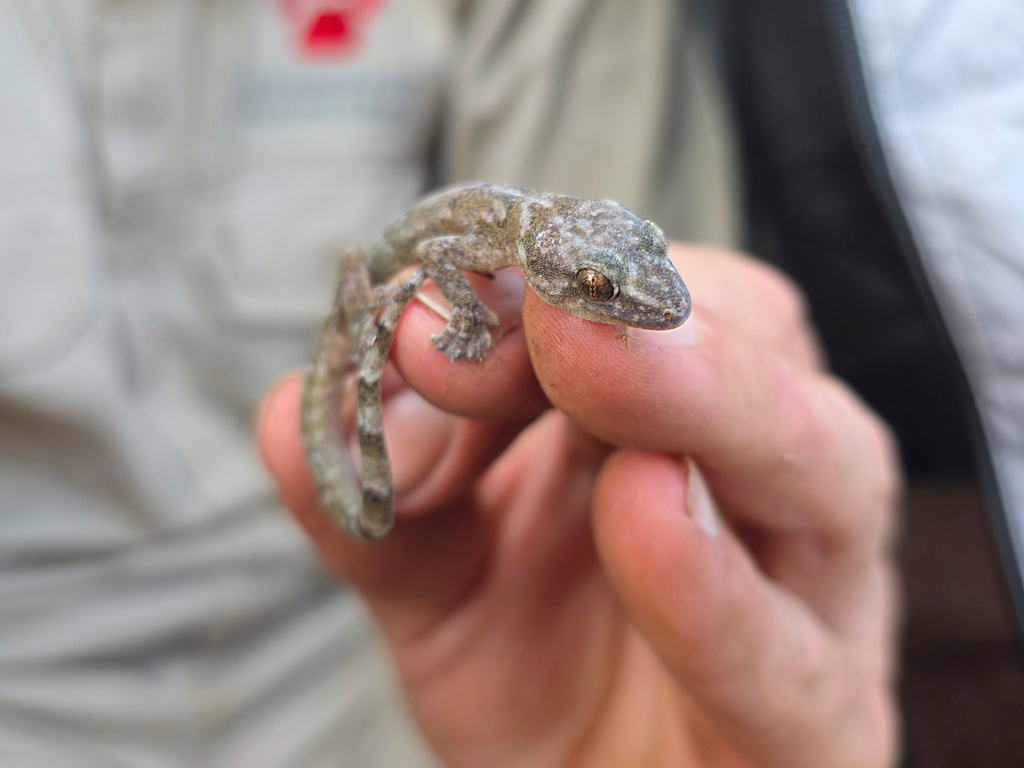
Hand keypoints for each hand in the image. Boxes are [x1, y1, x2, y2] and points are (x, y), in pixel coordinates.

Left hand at [257, 244, 900, 767]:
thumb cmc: (534, 676)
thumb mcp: (440, 577)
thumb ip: (385, 500)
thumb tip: (290, 417)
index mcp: (676, 420)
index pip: (648, 301)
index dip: (549, 283)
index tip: (438, 299)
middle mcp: (766, 483)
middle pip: (760, 346)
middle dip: (635, 314)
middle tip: (534, 302)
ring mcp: (813, 601)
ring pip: (826, 467)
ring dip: (708, 398)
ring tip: (588, 357)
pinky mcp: (821, 727)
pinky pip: (792, 659)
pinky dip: (712, 587)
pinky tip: (643, 512)